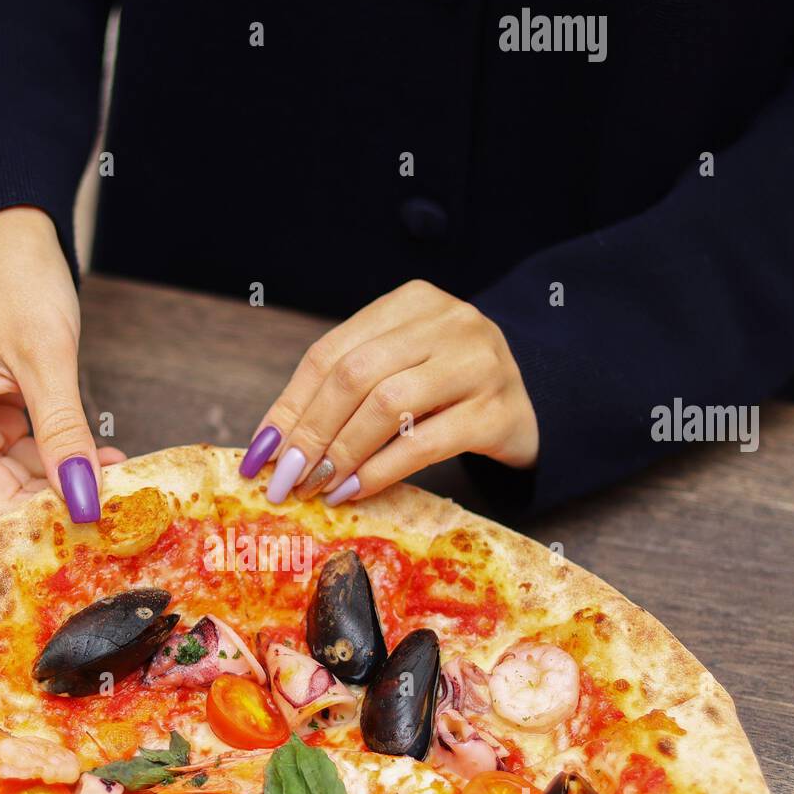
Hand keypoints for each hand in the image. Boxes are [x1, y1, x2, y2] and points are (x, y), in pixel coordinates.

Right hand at [0, 206, 123, 549]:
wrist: (18, 228)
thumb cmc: (13, 275)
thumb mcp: (45, 356)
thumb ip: (63, 431)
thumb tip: (83, 498)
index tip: (0, 567)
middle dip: (35, 514)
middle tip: (91, 527)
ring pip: (17, 479)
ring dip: (62, 489)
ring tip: (112, 492)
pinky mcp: (8, 409)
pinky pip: (37, 453)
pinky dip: (69, 462)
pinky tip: (107, 465)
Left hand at [239, 280, 537, 503]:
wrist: (534, 405)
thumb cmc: (450, 393)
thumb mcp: (398, 374)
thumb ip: (342, 394)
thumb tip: (270, 446)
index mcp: (412, 302)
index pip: (331, 352)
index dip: (289, 406)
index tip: (260, 453)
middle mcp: (449, 322)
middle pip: (354, 375)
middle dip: (310, 433)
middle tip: (285, 480)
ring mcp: (479, 363)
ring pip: (388, 405)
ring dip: (342, 452)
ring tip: (318, 487)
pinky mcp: (498, 411)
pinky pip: (425, 443)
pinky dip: (381, 470)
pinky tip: (356, 491)